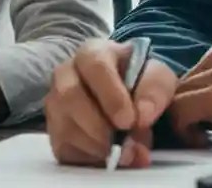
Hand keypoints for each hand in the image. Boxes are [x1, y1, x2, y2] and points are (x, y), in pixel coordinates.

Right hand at [44, 38, 176, 168]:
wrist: (130, 98)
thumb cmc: (139, 82)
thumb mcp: (157, 77)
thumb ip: (154, 90)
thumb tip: (142, 114)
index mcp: (92, 53)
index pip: (94, 66)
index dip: (111, 95)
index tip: (129, 121)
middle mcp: (66, 74)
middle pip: (68, 95)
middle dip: (98, 125)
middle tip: (123, 144)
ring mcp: (56, 103)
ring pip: (63, 125)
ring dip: (95, 146)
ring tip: (122, 154)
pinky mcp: (54, 130)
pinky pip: (62, 147)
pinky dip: (88, 158)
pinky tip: (107, 157)